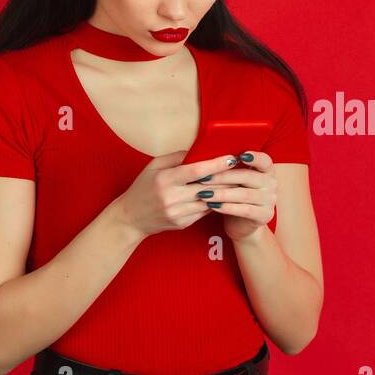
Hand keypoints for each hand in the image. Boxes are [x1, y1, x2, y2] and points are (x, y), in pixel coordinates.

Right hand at [115, 150, 239, 238]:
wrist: (131, 218)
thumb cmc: (143, 187)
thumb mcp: (154, 167)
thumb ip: (176, 157)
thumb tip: (200, 150)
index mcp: (165, 180)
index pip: (196, 171)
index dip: (216, 164)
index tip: (232, 158)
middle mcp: (172, 198)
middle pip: (208, 187)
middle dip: (228, 178)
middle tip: (243, 169)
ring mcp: (178, 213)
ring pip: (210, 201)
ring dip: (225, 192)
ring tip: (239, 181)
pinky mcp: (183, 224)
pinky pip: (204, 211)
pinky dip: (215, 202)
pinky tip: (225, 196)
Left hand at [196, 150, 277, 241]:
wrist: (242, 223)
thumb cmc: (236, 195)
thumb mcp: (235, 180)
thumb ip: (230, 169)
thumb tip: (209, 159)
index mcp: (267, 170)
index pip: (264, 160)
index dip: (254, 157)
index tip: (239, 156)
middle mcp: (272, 183)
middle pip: (247, 176)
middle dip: (223, 177)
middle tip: (203, 178)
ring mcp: (270, 200)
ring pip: (244, 194)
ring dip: (221, 194)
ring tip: (203, 194)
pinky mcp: (265, 215)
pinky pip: (245, 210)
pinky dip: (227, 207)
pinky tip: (213, 206)